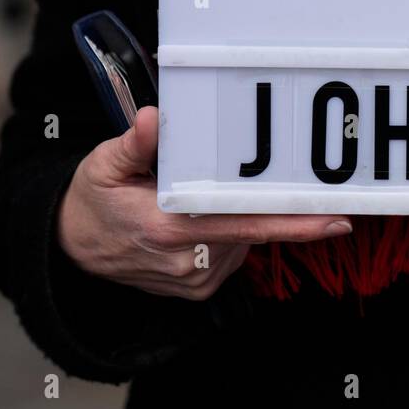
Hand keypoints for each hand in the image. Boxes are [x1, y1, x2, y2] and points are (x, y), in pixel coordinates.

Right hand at [57, 106, 352, 299]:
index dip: (293, 222)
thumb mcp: (104, 165)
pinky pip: (234, 254)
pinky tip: (207, 217)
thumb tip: (156, 119)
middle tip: (319, 193)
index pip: (244, 224)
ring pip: (246, 241)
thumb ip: (135, 144)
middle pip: (253, 231)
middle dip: (280, 210)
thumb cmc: (94, 200)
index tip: (335, 218)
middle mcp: (187, 262)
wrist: (72, 248)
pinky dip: (231, 233)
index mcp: (168, 230)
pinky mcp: (199, 289)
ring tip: (209, 196)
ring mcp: (195, 281)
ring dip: (243, 217)